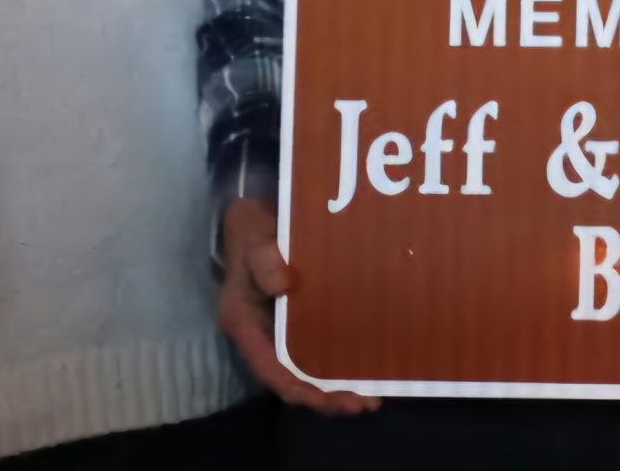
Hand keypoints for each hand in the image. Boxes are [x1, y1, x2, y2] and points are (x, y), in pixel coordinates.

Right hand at [218, 197, 378, 415]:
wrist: (259, 216)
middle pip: (292, 379)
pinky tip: (369, 365)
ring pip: (307, 370)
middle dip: (326, 397)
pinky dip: (340, 362)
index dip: (299, 389)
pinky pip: (319, 349)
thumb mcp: (252, 233)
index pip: (269, 369)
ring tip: (374, 397)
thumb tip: (283, 284)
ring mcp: (282, 332)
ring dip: (337, 386)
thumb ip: (262, 257)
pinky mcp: (300, 322)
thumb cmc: (253, 227)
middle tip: (367, 404)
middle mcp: (263, 337)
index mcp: (245, 324)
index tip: (330, 400)